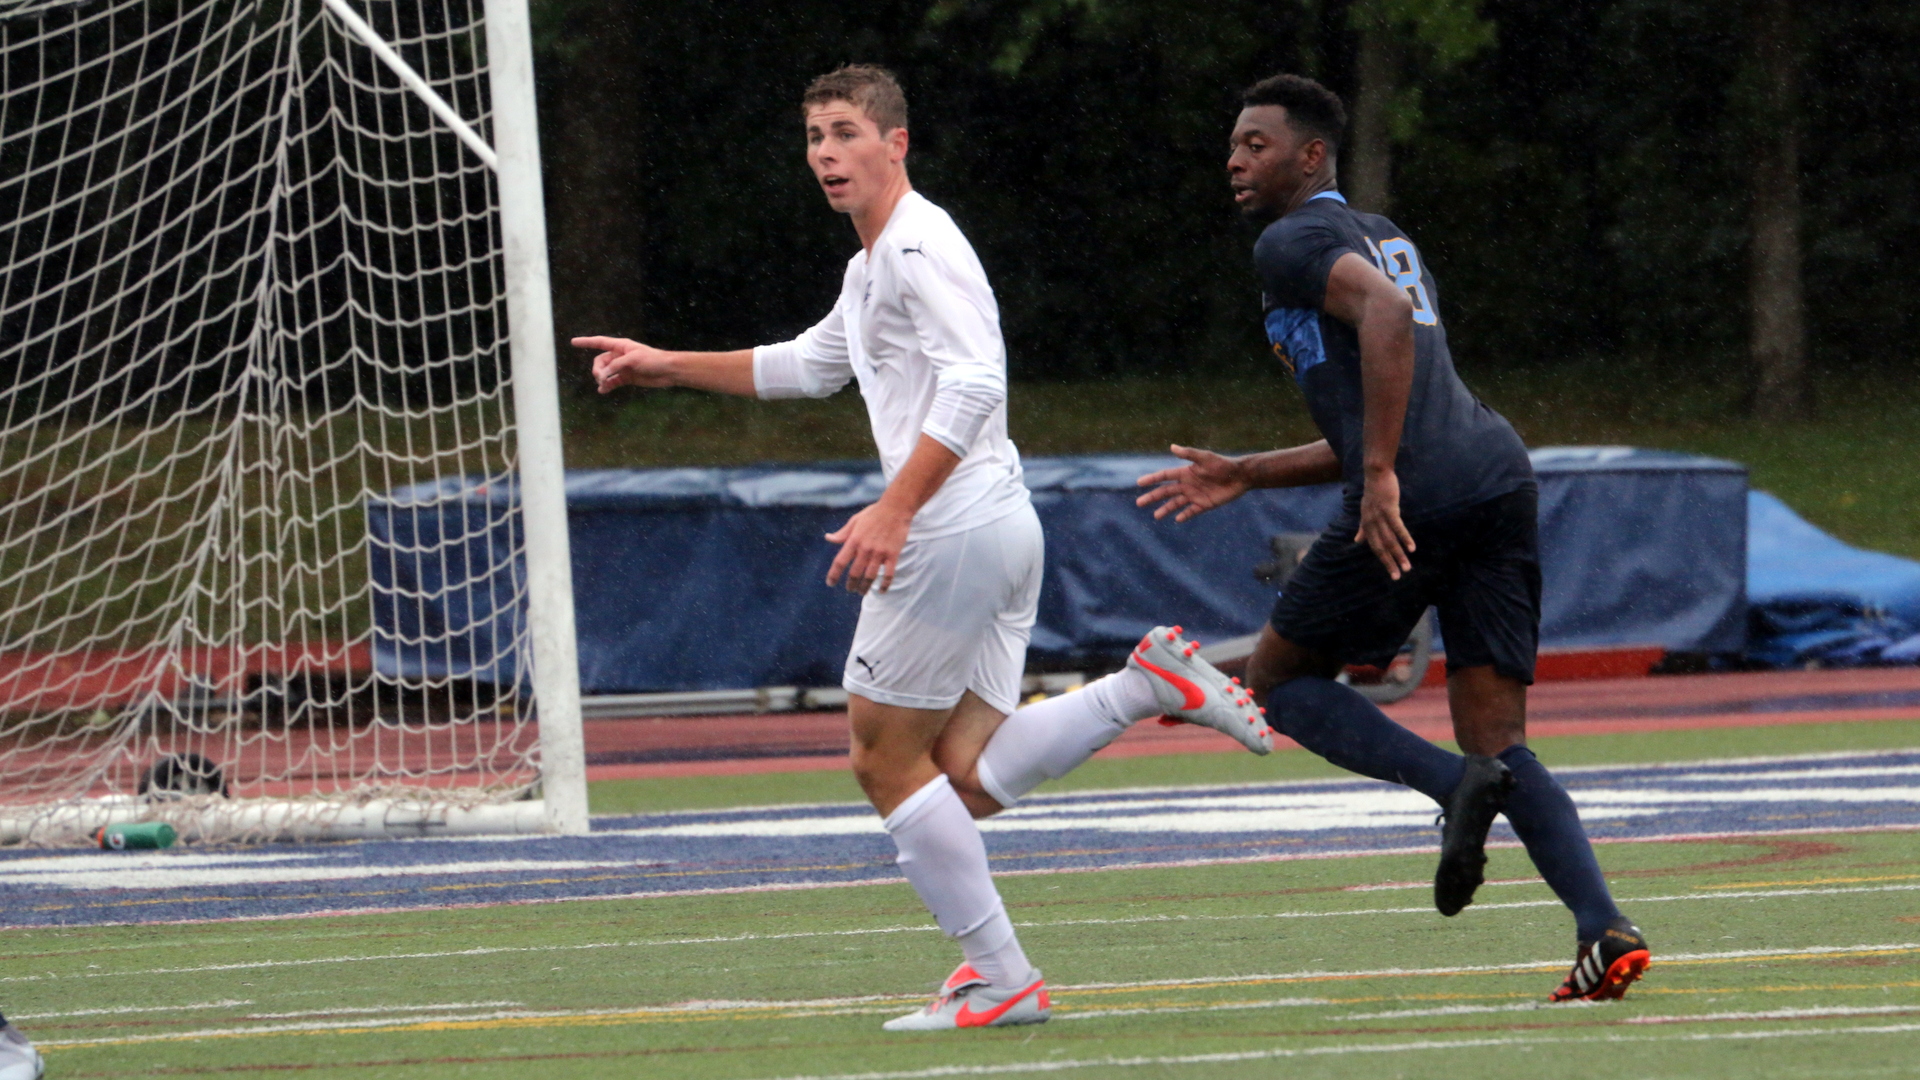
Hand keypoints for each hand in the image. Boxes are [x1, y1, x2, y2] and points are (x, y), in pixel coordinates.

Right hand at [572, 336, 675, 392]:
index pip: (600, 342)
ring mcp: (623, 367)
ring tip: (603, 385)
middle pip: (600, 362)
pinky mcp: (627, 378)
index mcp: (621, 346)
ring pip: (605, 373)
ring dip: (601, 379)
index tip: (573, 342)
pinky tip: (603, 391)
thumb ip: (616, 366)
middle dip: (598, 370)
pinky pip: (612, 382)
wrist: (668, 371)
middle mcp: (620, 356)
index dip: (586, 342)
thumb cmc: (653, 360)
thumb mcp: (633, 360)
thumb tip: (603, 375)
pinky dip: (607, 386)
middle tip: (601, 378)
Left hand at [825, 502, 912, 593]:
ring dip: (865, 588)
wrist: (896, 508)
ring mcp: (879, 553)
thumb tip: (828, 538)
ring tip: (861, 592)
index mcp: (854, 540)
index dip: (833, 574)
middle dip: (851, 585)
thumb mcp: (855, 521)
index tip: (830, 583)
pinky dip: (884, 585)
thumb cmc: (874, 513)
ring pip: (870, 577)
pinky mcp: (893, 554)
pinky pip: (888, 574)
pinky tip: (881, 591)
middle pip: (854, 573)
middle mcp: (865, 549)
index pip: (840, 562)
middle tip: (850, 589)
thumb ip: (842, 533)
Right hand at [1134, 445, 1249, 521]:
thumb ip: (1189, 454)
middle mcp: (1188, 484)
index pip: (1164, 476)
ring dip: (1165, 509)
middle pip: (1166, 492)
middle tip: (1139, 503)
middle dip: (1153, 497)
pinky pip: (1191, 511)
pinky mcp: (1204, 504)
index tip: (1139, 483)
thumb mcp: (1205, 458)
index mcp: (1185, 472)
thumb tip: (1172, 447)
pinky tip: (1177, 519)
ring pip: (1176, 503)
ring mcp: (1195, 495)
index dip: (1152, 479)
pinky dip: (1184, 515)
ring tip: (1156, 516)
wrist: (1241, 476)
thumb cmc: (1223, 464)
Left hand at [1356, 467, 1415, 578]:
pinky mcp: (1389, 509)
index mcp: (1366, 525)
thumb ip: (1362, 527)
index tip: (1392, 572)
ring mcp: (1379, 517)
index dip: (1383, 560)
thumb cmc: (1373, 492)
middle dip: (1390, 563)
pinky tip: (1412, 548)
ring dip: (1399, 555)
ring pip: (1390, 540)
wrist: (1376, 474)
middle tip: (1398, 577)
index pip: (1375, 547)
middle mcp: (1371, 523)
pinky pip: (1397, 527)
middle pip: (1381, 548)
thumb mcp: (1365, 511)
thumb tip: (1357, 541)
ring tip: (1407, 566)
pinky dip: (1404, 538)